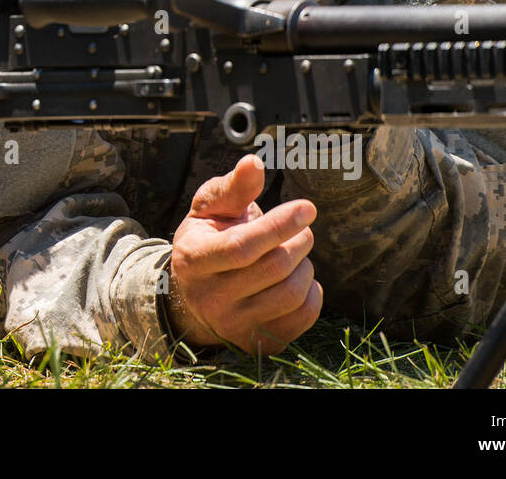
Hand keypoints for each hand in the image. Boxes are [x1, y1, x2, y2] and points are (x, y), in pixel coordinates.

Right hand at [169, 155, 321, 353]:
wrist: (194, 294)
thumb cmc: (207, 239)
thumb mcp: (210, 209)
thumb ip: (233, 187)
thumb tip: (254, 163)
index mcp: (193, 260)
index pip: (242, 247)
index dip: (279, 226)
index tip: (307, 207)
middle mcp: (210, 299)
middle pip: (273, 268)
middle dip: (298, 240)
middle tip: (302, 227)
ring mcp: (233, 326)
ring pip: (290, 293)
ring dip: (305, 265)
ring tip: (297, 251)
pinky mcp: (257, 343)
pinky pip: (302, 318)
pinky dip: (312, 292)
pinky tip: (299, 277)